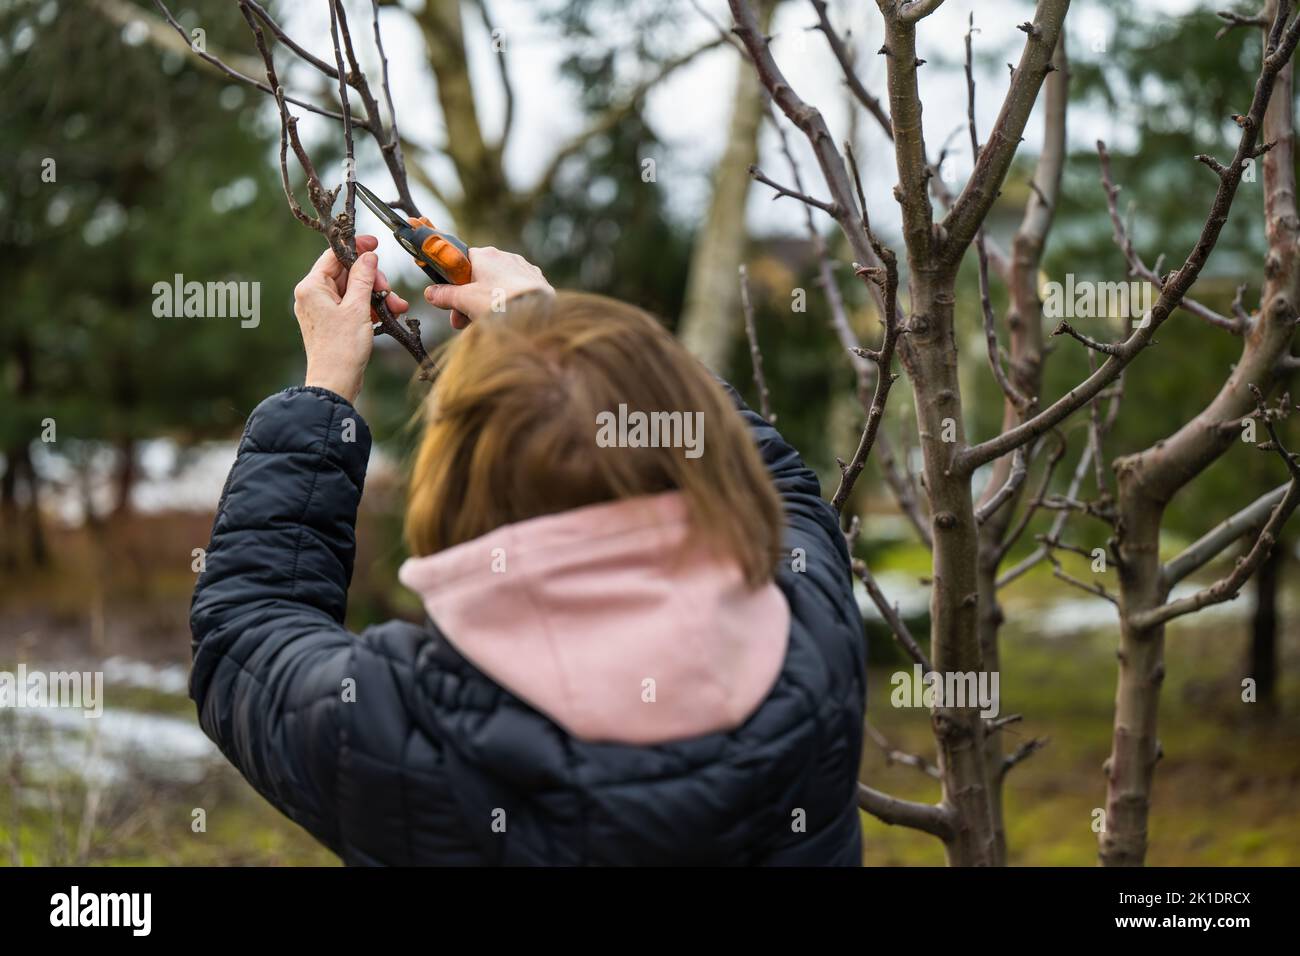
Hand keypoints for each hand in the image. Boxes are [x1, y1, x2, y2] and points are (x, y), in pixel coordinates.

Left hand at [294, 234, 408, 403]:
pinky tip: (389, 314)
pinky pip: (352, 306)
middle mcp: (312, 295)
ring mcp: (321, 309)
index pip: (334, 255)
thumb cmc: (342, 348)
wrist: (335, 383)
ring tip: (397, 307)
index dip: (356, 248)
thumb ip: (363, 278)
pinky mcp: (331, 322)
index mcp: (312, 287)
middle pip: (347, 274)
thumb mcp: (358, 308)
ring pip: (353, 291)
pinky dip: (369, 308)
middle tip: (389, 290)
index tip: (375, 244)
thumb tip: (368, 256)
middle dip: (373, 280)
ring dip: (376, 296)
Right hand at [422, 246, 553, 328]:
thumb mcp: (465, 301)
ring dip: (486, 304)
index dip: (453, 283)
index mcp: (485, 255)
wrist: (538, 316)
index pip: (462, 262)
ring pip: (498, 286)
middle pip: (480, 278)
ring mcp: (524, 269)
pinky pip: (516, 292)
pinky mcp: (538, 283)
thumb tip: (430, 293)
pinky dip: (508, 304)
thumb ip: (446, 295)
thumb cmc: (500, 303)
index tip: (449, 302)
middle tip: (461, 322)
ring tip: (483, 326)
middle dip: (467, 300)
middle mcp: (506, 257)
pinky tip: (507, 320)